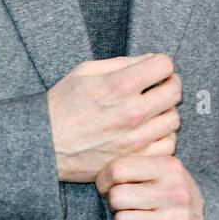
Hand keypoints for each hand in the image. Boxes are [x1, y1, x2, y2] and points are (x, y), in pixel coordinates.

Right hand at [47, 54, 181, 182]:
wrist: (43, 144)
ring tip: (150, 112)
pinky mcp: (135, 159)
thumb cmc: (61, 105)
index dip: (161, 64)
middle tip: (157, 88)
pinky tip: (148, 133)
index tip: (154, 70)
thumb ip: (121, 63)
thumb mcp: (85, 72)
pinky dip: (162, 138)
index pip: (165, 65)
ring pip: (174, 119)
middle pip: (175, 90)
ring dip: (165, 112)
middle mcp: (132, 112)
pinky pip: (167, 146)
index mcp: (120, 85)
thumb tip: (150, 60)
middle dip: (168, 84)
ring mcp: (136, 139)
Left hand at [95, 154, 204, 219]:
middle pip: (116, 198)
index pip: (117, 169)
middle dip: (115, 204)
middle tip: (126, 207)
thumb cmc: (172, 195)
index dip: (105, 180)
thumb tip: (99, 176)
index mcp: (170, 167)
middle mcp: (176, 193)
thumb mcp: (161, 170)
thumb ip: (134, 166)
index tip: (109, 187)